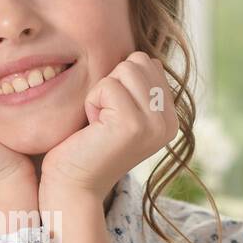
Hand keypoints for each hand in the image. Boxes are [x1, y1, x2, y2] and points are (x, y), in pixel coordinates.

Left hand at [39, 51, 178, 202]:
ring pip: (125, 69)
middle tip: (104, 118)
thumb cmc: (87, 145)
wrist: (73, 185)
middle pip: (138, 61)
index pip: (148, 63)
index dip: (119, 81)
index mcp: (169, 117)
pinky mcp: (133, 125)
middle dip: (111, 83)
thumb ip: (137, 87)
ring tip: (99, 123)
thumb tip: (142, 57)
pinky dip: (92, 103)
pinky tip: (93, 129)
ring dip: (102, 92)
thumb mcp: (120, 112)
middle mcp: (169, 121)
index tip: (112, 115)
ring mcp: (154, 124)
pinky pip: (107, 86)